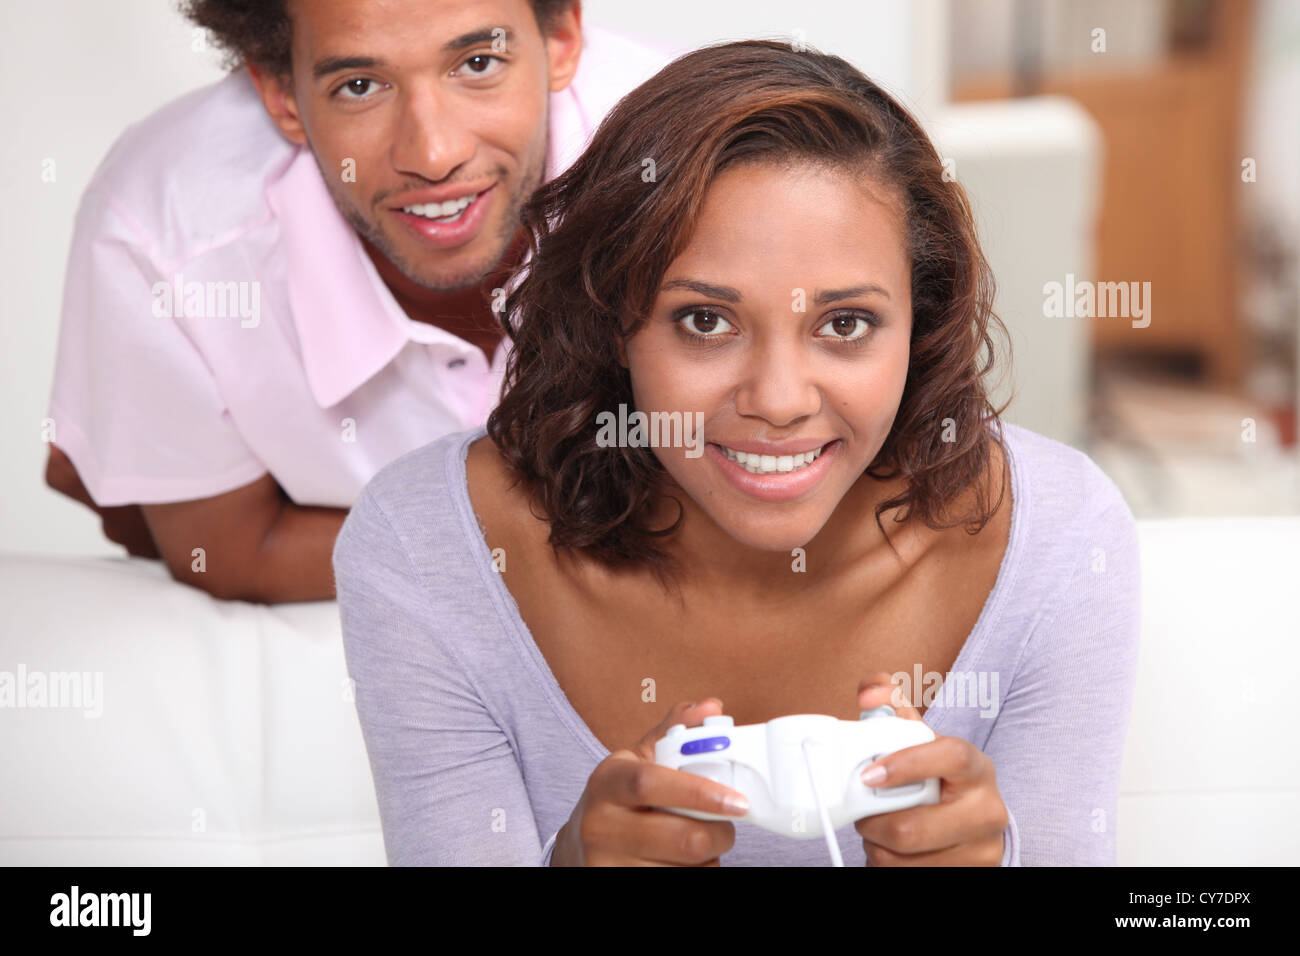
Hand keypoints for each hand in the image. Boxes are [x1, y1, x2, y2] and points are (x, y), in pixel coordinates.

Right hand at [550, 699, 749, 865]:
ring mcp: (606, 863)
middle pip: (681, 837)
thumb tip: (711, 708)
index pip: (651, 783)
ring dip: (707, 858)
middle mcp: (599, 825)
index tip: (738, 801)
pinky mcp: (616, 886)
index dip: (700, 792)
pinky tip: (683, 862)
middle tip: (728, 824)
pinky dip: (694, 874)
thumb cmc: (621, 800)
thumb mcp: (639, 761)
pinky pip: (678, 885)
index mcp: (606, 781)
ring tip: (698, 840)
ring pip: (685, 869)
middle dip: (719, 833)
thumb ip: (676, 732)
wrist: (582, 849)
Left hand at [853, 672, 1008, 865]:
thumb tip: (869, 694)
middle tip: (863, 811)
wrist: (973, 825)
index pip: (950, 757)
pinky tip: (893, 850)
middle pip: (913, 828)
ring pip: (902, 859)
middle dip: (872, 822)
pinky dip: (887, 865)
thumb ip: (892, 706)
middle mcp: (987, 811)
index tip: (869, 774)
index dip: (906, 764)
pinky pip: (906, 877)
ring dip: (876, 846)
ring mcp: (980, 851)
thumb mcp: (922, 741)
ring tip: (880, 829)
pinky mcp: (969, 876)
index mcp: (977, 768)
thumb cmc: (940, 778)